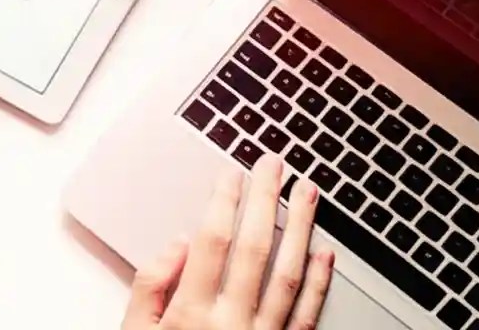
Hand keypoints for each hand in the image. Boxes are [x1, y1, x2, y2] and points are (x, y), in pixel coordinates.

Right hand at [121, 156, 334, 329]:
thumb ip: (151, 286)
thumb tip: (178, 244)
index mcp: (191, 313)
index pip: (212, 242)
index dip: (223, 202)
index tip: (231, 172)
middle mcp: (232, 323)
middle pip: (254, 248)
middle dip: (265, 200)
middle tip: (274, 163)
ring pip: (289, 275)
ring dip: (302, 229)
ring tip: (308, 193)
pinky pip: (307, 315)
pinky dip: (321, 282)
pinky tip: (327, 253)